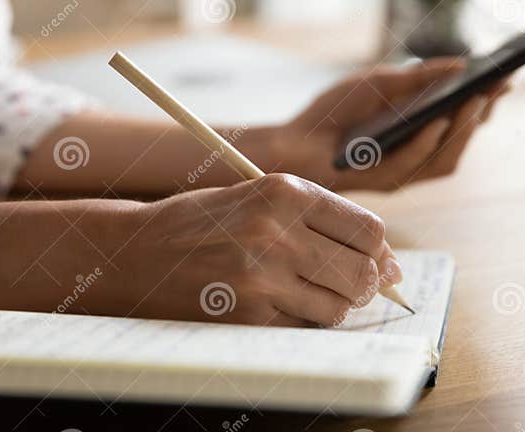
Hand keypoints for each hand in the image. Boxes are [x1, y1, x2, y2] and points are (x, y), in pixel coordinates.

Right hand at [112, 173, 401, 326]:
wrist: (136, 253)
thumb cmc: (203, 223)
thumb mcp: (259, 198)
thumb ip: (321, 220)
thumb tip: (388, 261)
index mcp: (284, 192)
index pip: (367, 230)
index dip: (379, 252)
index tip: (378, 262)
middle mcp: (276, 232)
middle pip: (362, 273)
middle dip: (364, 283)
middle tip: (348, 283)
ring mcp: (261, 277)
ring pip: (338, 307)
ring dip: (332, 305)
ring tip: (304, 290)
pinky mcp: (247, 315)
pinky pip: (303, 327)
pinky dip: (301, 320)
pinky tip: (276, 303)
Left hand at [271, 58, 509, 190]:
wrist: (296, 139)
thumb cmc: (336, 111)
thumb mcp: (378, 83)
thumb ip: (417, 77)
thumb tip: (459, 63)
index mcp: (420, 130)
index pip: (461, 118)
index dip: (486, 101)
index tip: (506, 78)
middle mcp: (417, 154)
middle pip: (461, 141)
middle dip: (481, 115)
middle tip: (496, 88)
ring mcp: (403, 172)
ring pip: (445, 159)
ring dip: (463, 132)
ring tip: (475, 102)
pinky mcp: (383, 182)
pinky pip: (412, 165)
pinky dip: (426, 144)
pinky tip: (434, 123)